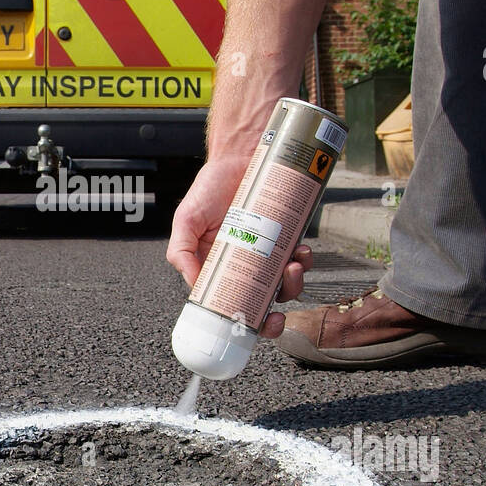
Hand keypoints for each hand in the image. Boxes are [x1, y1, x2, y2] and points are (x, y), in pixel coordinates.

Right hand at [166, 157, 312, 337]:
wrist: (241, 156)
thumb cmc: (210, 188)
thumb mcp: (186, 219)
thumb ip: (181, 251)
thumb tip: (194, 284)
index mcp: (217, 269)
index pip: (228, 306)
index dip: (241, 324)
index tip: (251, 329)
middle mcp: (243, 267)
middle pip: (260, 305)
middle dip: (272, 319)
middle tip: (277, 317)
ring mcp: (268, 254)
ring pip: (284, 285)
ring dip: (293, 285)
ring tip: (292, 268)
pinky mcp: (287, 239)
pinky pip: (299, 259)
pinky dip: (304, 261)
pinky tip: (300, 250)